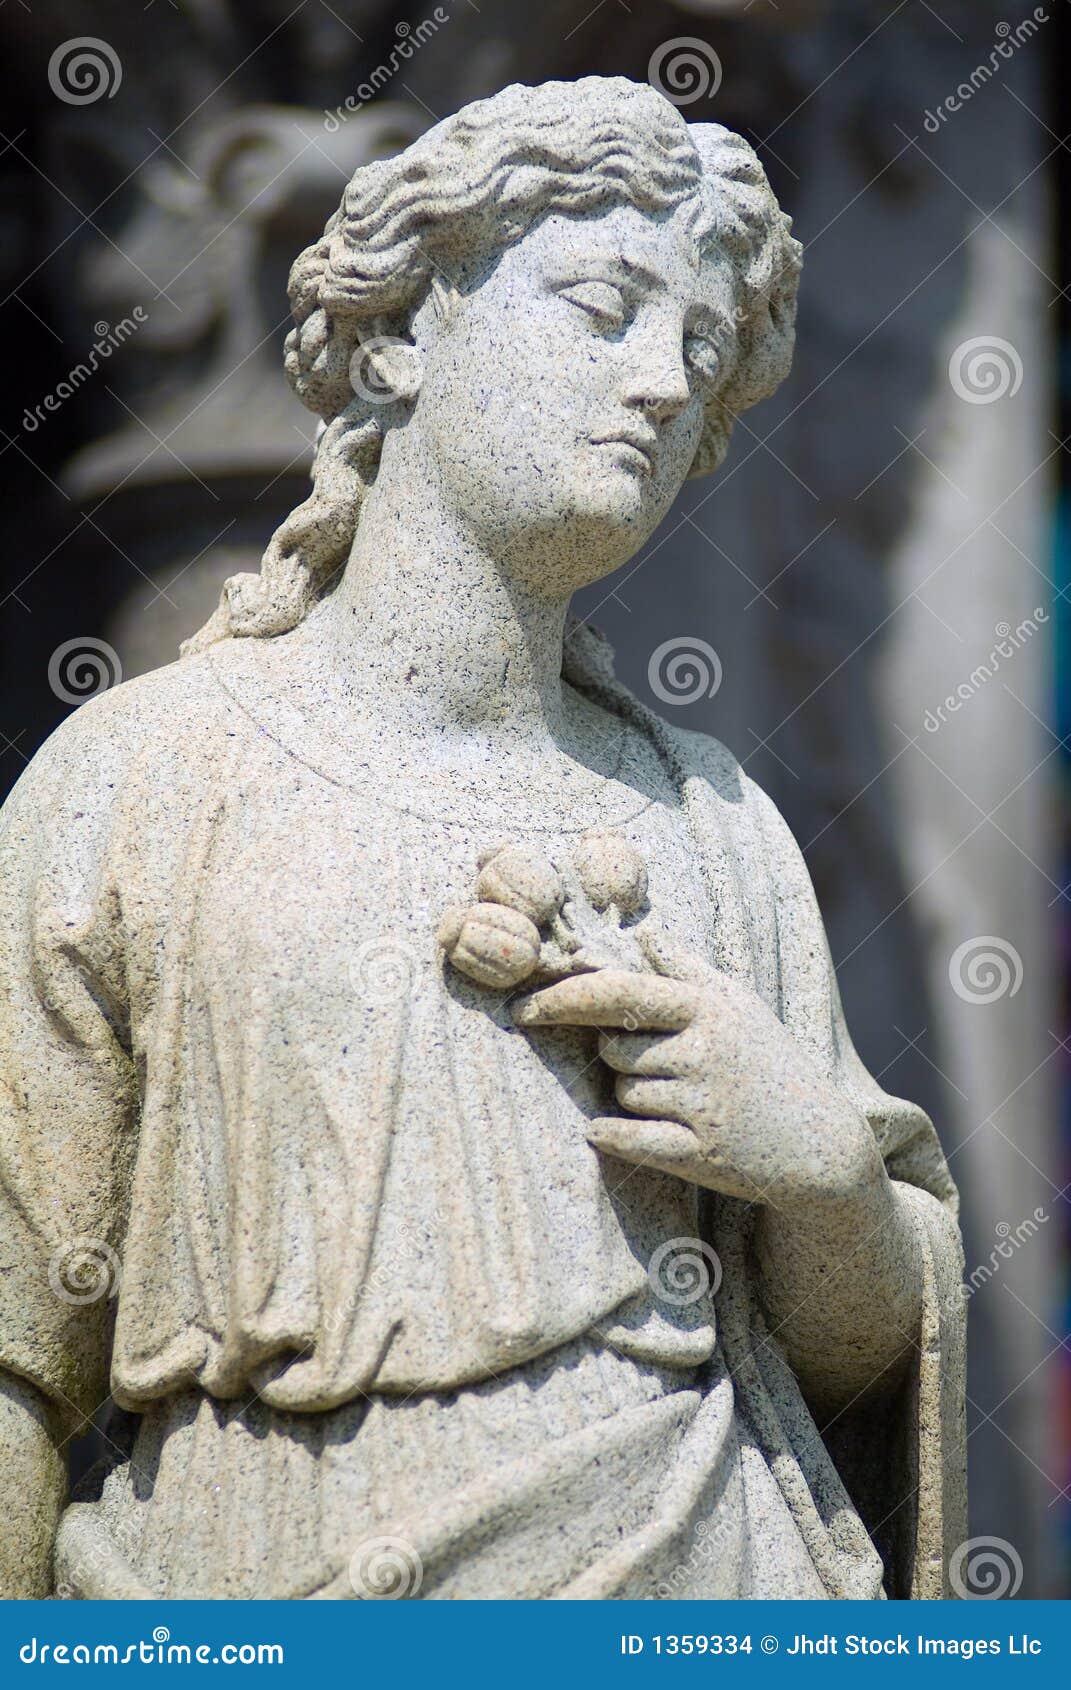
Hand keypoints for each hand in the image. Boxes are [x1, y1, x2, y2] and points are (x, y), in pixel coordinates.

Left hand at [512, 959, 879, 1210]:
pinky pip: (628, 1139)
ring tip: (681, 1101)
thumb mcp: (738, 1006)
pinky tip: (602, 1132)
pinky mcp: (701, 1155)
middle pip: (612, 1049)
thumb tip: (644, 933)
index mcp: (708, 1008)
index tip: (524, 1006)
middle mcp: (705, 1052)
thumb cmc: (770, 1065)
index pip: (619, 992)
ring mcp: (703, 1104)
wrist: (823, 1144)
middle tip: (658, 1066)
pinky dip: (609, 1135)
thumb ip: (685, 968)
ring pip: (622, 1094)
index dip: (563, 997)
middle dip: (617, 1057)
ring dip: (633, 1098)